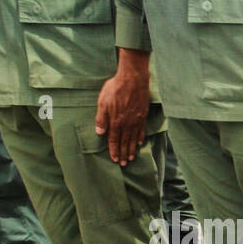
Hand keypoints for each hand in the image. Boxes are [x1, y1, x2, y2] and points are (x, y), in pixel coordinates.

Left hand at [95, 48, 150, 164]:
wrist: (133, 79)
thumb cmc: (115, 88)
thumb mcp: (102, 102)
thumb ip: (101, 118)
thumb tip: (99, 132)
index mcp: (116, 121)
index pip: (114, 140)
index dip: (114, 150)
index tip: (114, 159)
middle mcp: (127, 124)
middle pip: (124, 142)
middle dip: (123, 153)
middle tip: (123, 163)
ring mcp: (136, 120)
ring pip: (133, 138)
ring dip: (132, 149)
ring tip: (131, 157)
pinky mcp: (142, 115)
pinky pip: (141, 130)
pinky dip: (140, 138)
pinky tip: (139, 143)